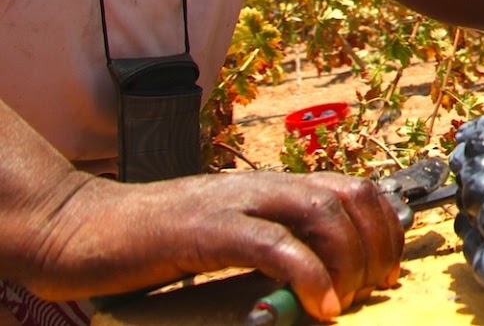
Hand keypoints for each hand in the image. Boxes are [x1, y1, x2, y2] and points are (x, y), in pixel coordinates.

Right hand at [25, 170, 402, 320]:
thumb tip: (322, 281)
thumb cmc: (156, 242)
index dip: (385, 225)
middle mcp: (263, 186)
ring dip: (349, 259)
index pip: (354, 188)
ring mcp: (236, 202)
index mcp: (273, 187)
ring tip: (349, 299)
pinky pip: (274, 245)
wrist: (85, 228)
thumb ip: (274, 248)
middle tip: (376, 287)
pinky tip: (319, 305)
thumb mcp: (231, 239)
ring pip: (322, 212)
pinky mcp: (207, 229)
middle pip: (349, 196)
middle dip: (377, 243)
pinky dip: (307, 274)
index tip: (390, 266)